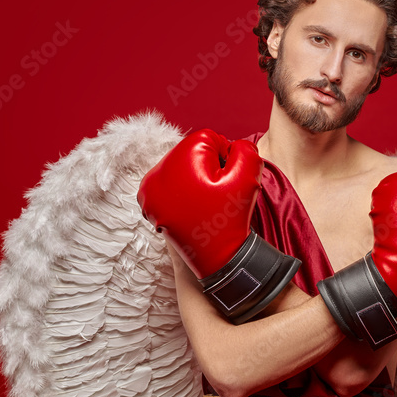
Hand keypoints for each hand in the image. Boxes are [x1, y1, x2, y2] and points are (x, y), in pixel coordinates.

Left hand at [137, 129, 299, 322]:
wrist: (217, 257)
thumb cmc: (232, 215)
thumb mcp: (248, 175)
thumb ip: (244, 148)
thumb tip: (230, 145)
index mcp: (179, 159)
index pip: (207, 139)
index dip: (225, 157)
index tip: (227, 181)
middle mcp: (156, 172)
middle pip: (189, 152)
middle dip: (207, 166)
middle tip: (217, 192)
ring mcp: (148, 190)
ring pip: (179, 168)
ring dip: (193, 177)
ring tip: (206, 200)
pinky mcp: (148, 204)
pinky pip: (169, 186)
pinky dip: (181, 191)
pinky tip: (194, 206)